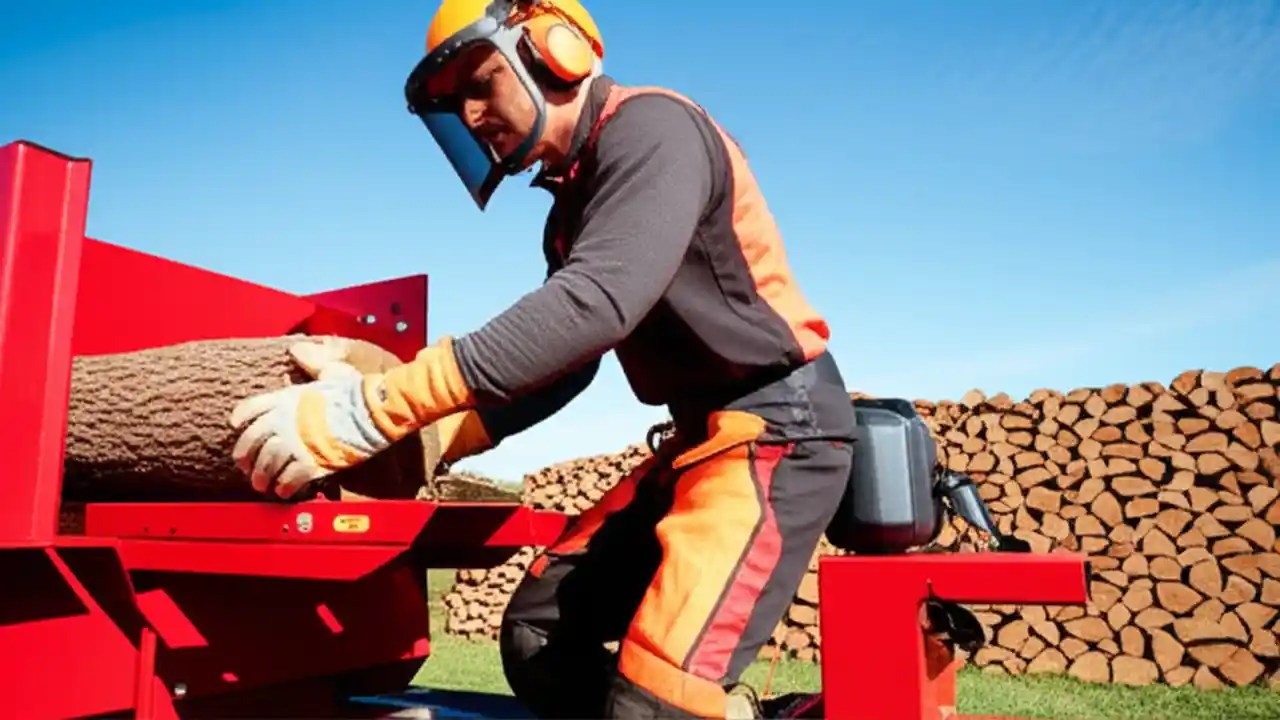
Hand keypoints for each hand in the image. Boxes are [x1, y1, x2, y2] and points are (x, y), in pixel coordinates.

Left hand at [229, 371, 390, 499]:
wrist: (373, 410)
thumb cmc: (355, 390)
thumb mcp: (331, 371)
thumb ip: (313, 363)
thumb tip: (298, 349)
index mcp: (286, 398)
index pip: (251, 407)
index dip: (240, 417)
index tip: (234, 426)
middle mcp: (283, 421)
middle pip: (251, 441)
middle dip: (245, 456)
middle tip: (245, 467)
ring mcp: (295, 443)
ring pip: (266, 464)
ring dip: (262, 476)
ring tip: (262, 485)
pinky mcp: (310, 462)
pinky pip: (289, 479)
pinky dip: (284, 487)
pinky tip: (283, 492)